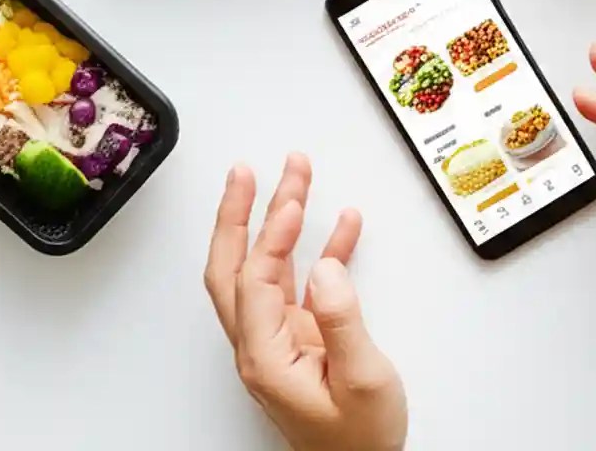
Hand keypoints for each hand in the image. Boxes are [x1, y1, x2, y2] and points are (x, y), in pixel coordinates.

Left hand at [204, 153, 407, 450]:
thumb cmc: (359, 442)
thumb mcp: (361, 379)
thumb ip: (342, 321)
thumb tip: (327, 267)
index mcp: (265, 357)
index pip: (254, 280)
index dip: (270, 236)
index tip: (292, 202)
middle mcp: (261, 346)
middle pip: (234, 267)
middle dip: (239, 214)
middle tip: (247, 171)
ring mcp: (277, 341)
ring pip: (265, 269)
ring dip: (278, 223)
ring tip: (295, 179)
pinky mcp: (299, 341)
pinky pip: (301, 285)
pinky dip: (318, 252)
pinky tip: (341, 226)